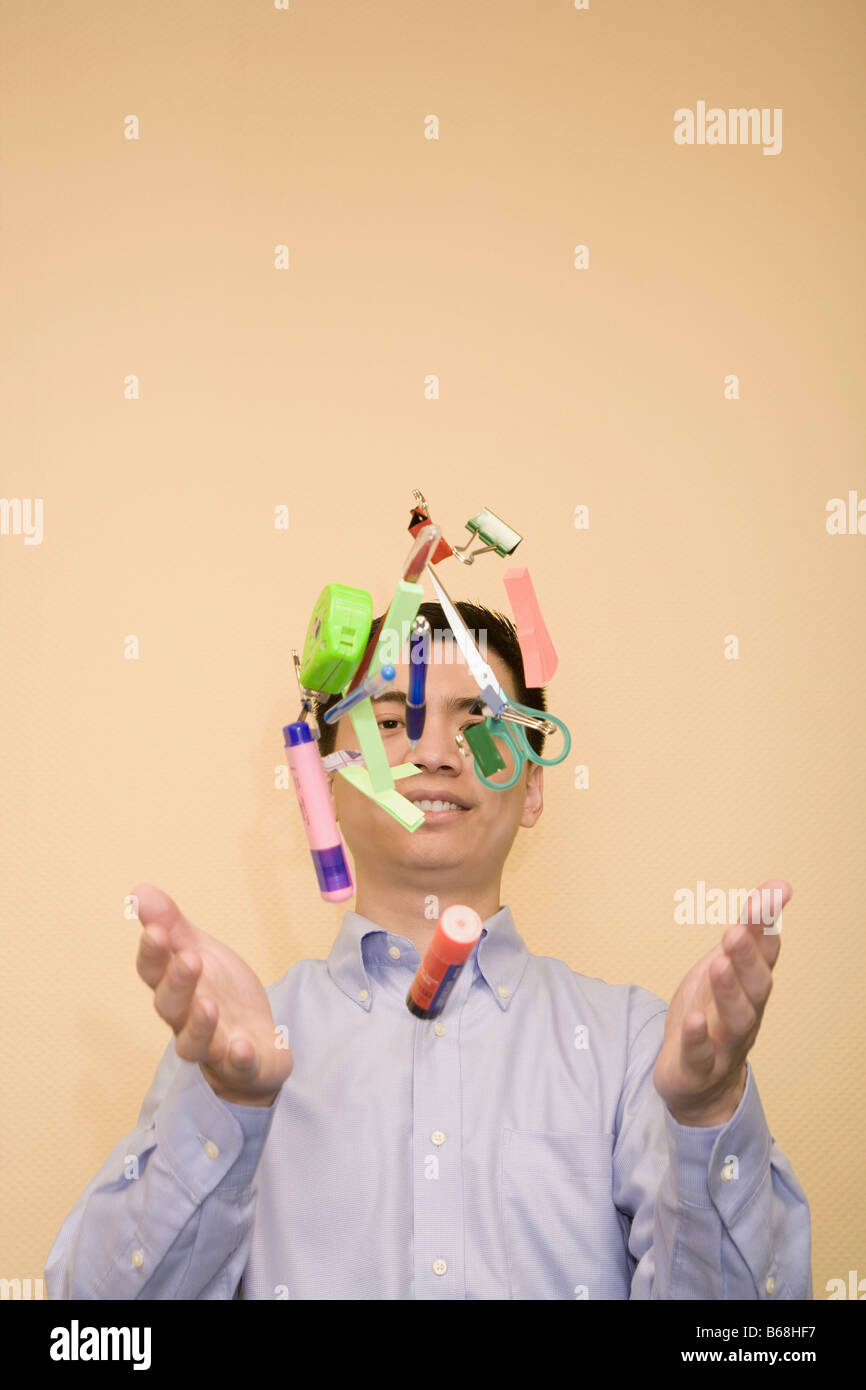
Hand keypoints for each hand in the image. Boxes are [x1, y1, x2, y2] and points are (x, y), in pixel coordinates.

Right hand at [132, 882, 292, 1106]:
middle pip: (170, 1007)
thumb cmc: (221, 995)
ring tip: (209, 1005)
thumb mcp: (201, 952)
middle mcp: (186, 1021)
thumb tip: (139, 890)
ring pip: (195, 1042)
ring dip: (200, 1025)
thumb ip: (173, 925)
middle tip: (190, 960)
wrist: (258, 1043)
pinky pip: (236, 1066)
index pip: (154, 972)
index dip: (152, 953)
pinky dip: (239, 1058)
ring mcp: (212, 1046)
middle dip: (177, 983)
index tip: (155, 930)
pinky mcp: (241, 1066)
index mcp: (175, 988)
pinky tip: (242, 1046)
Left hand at [653, 879, 789, 1125]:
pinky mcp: (699, 1066)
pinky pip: (701, 1054)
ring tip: (718, 964)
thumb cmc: (711, 1013)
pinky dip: (698, 1038)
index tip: (774, 891)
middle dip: (748, 957)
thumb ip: (748, 930)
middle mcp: (746, 1012)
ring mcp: (725, 1042)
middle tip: (735, 930)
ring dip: (728, 991)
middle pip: (755, 986)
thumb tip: (778, 885)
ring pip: (736, 1019)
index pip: (766, 951)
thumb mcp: (725, 965)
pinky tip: (693, 1021)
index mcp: (751, 985)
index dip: (767, 922)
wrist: (696, 1080)